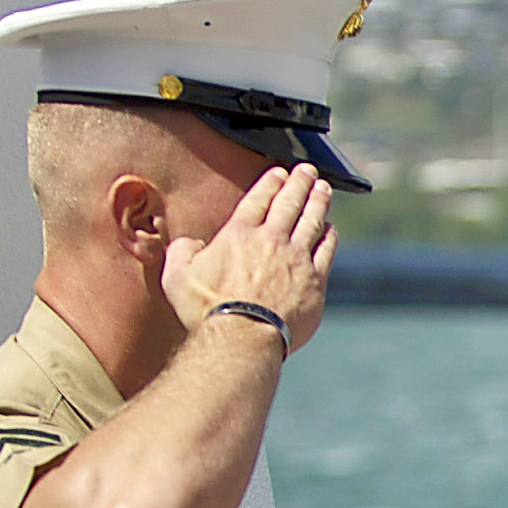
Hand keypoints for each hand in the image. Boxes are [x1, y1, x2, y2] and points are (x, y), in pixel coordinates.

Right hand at [168, 163, 336, 354]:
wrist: (242, 337)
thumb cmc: (206, 310)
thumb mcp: (176, 276)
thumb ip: (182, 252)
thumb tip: (191, 244)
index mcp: (239, 234)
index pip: (259, 199)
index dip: (271, 183)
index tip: (279, 172)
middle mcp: (271, 240)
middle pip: (290, 203)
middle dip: (300, 182)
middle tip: (308, 170)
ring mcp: (296, 260)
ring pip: (312, 221)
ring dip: (319, 202)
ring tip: (324, 188)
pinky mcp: (314, 282)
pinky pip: (325, 251)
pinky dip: (329, 237)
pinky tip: (331, 229)